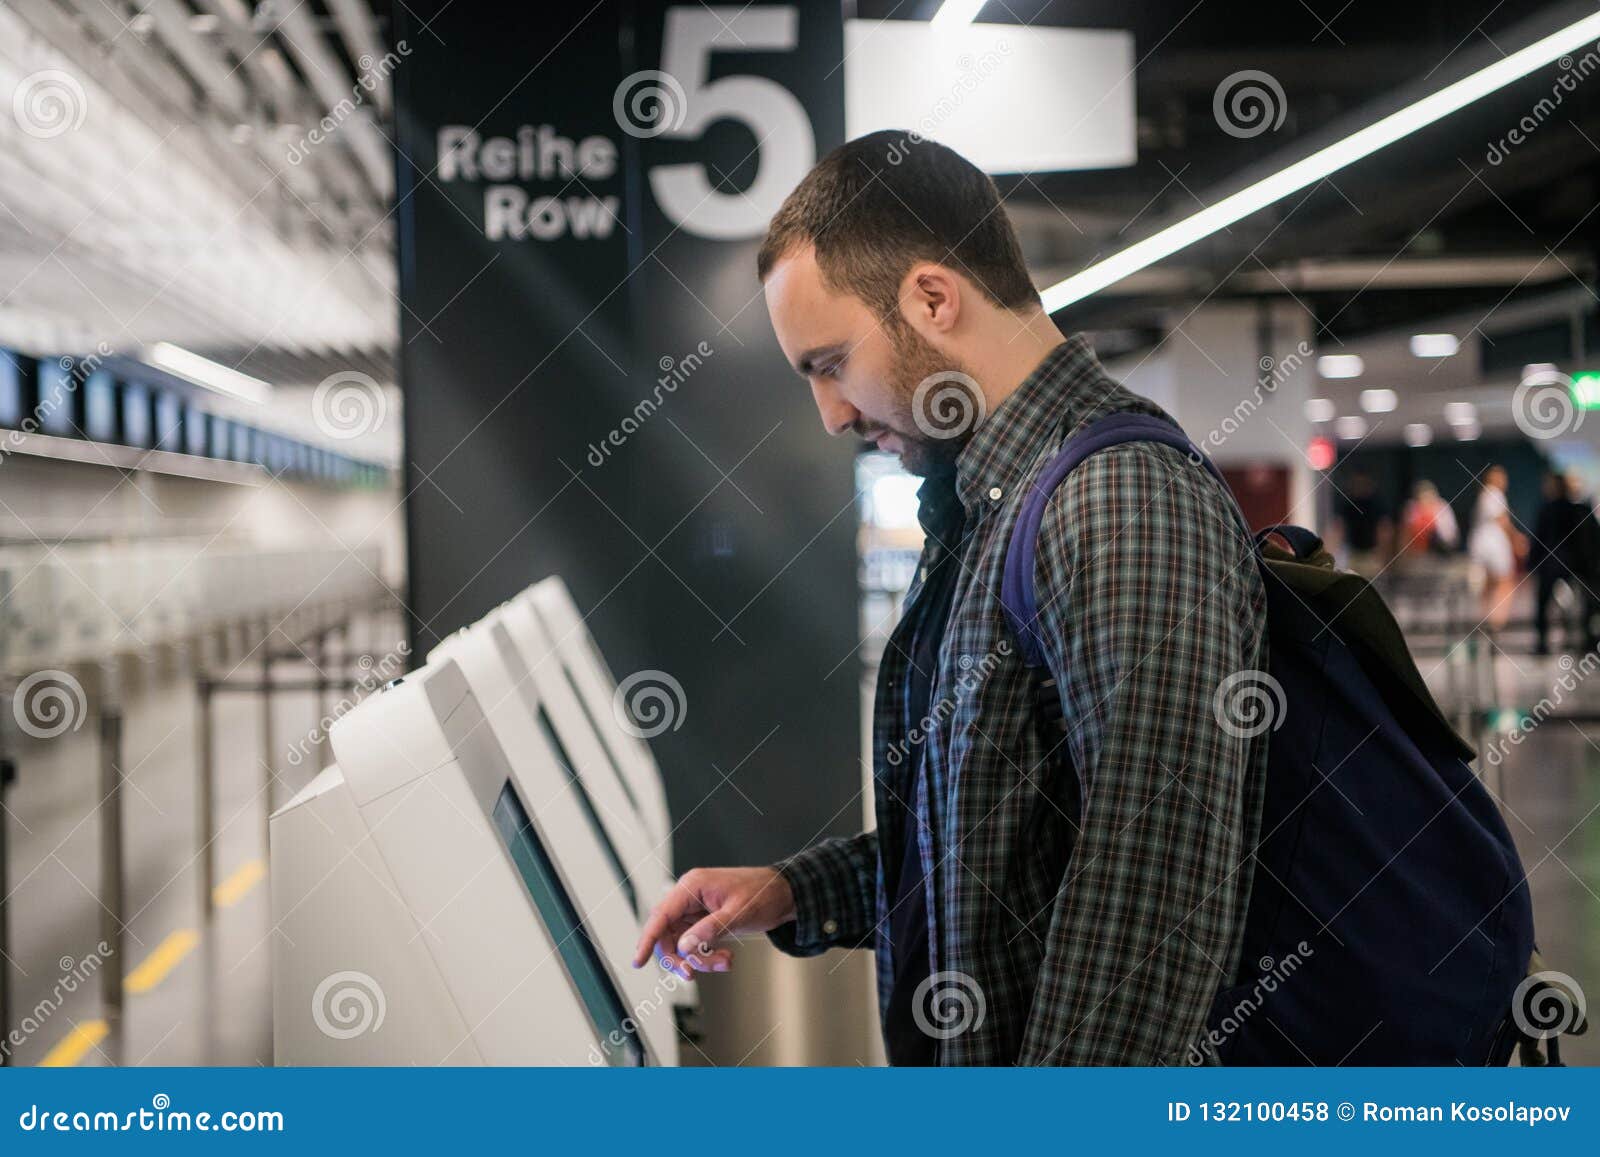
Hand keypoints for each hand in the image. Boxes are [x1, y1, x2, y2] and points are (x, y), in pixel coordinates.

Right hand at [631, 866, 795, 979]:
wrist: (784, 894)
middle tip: (694, 973)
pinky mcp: (704, 922)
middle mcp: (689, 898)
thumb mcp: (738, 913)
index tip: (638, 960)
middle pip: (667, 934)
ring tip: (724, 961)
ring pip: (681, 944)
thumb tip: (684, 946)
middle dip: (681, 957)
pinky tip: (724, 958)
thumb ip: (709, 930)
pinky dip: (707, 956)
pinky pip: (695, 945)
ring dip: (699, 959)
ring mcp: (696, 910)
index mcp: (693, 887)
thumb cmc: (764, 893)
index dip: (648, 939)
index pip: (661, 915)